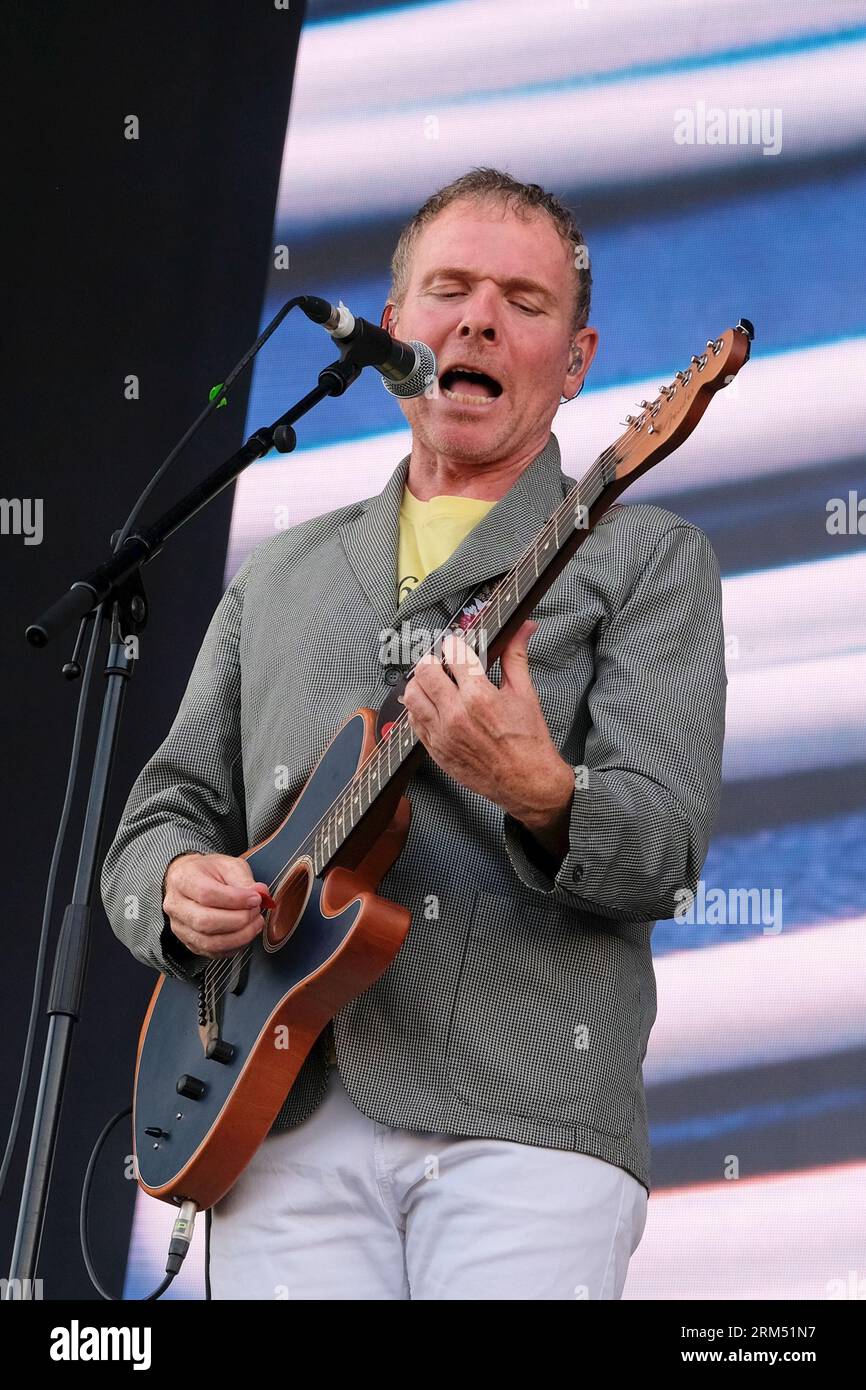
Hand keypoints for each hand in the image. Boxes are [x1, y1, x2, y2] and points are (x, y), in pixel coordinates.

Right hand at [162, 852, 269, 959]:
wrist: (191, 880)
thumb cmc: (209, 872)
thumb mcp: (228, 865)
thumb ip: (244, 879)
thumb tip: (260, 893)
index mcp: (183, 880)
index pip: (207, 894)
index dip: (236, 900)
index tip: (255, 898)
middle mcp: (176, 906)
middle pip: (206, 922)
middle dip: (239, 920)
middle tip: (256, 911)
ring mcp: (180, 927)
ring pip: (209, 942)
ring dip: (240, 936)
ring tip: (255, 923)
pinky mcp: (189, 942)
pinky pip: (213, 952)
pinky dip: (234, 946)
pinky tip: (245, 933)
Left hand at [398, 620, 575, 833]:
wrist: (528, 784)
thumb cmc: (529, 742)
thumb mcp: (525, 694)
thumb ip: (516, 656)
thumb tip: (523, 628)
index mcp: (479, 696)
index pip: (453, 654)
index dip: (455, 644)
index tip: (458, 645)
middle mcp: (455, 715)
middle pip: (425, 670)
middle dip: (434, 660)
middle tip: (444, 662)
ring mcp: (441, 734)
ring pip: (411, 695)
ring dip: (420, 682)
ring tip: (434, 682)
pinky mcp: (435, 750)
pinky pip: (413, 721)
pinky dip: (418, 708)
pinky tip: (432, 705)